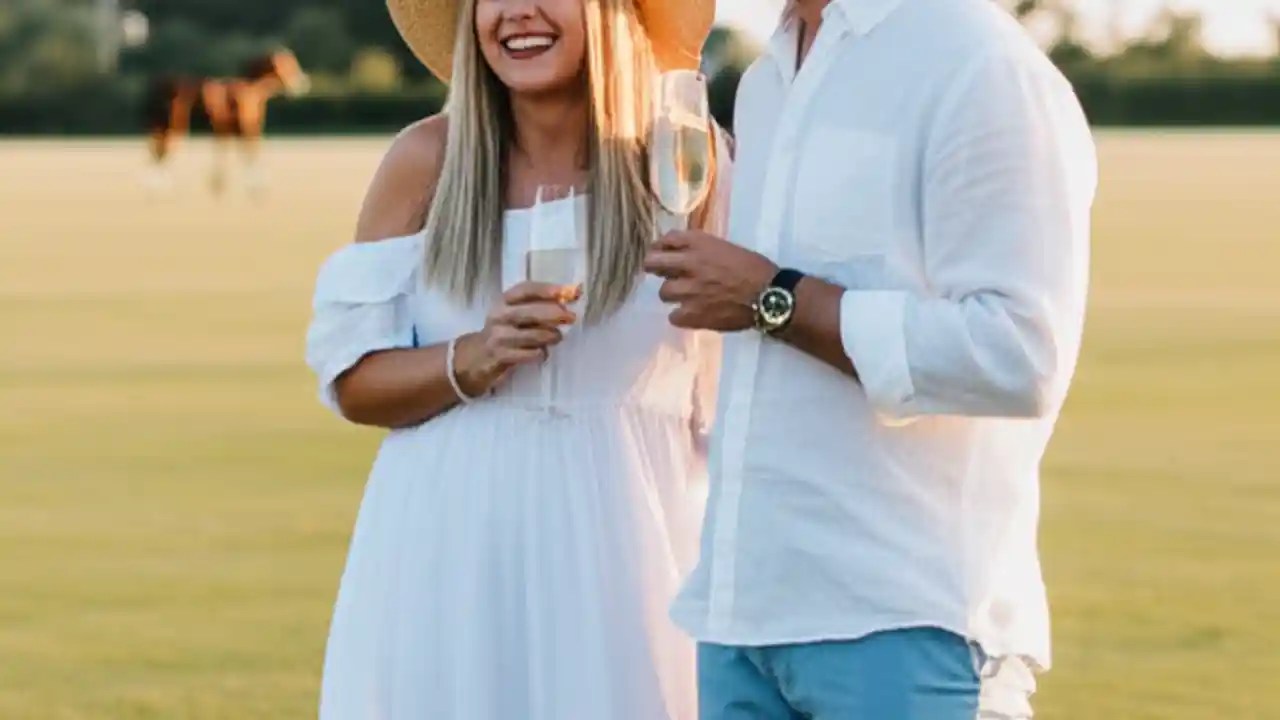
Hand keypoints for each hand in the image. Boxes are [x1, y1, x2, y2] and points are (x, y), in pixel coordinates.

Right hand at [454, 282, 578, 393]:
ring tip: (556, 337)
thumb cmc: (505, 331)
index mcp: (504, 301)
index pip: (526, 290)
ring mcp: (499, 336)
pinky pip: (531, 354)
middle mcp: (500, 315)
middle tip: (571, 317)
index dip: (547, 290)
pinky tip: (542, 353)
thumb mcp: (515, 313)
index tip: (566, 291)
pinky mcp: (502, 356)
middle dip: (555, 313)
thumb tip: (573, 294)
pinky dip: (541, 354)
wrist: (477, 356)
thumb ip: (540, 305)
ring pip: (534, 335)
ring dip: (552, 336)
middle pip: (532, 312)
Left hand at [644, 230, 777, 331]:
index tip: (662, 253)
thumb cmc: (754, 269)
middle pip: (653, 263)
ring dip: (673, 294)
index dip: (661, 247)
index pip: (667, 240)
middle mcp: (689, 264)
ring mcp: (689, 290)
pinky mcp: (692, 314)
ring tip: (687, 297)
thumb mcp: (727, 248)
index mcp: (700, 244)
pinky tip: (692, 314)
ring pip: (663, 292)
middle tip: (662, 274)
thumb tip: (683, 254)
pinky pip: (673, 316)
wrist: (769, 296)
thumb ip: (703, 250)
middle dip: (654, 267)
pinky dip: (681, 316)